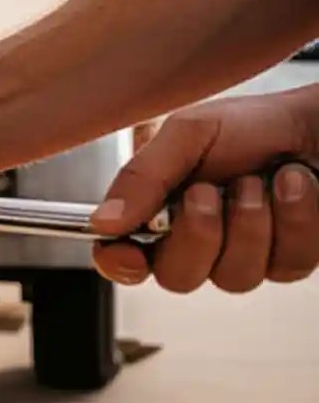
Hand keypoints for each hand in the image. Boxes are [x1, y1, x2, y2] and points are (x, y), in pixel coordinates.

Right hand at [90, 89, 318, 292]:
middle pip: (177, 277)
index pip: (120, 255)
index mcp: (158, 210)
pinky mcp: (288, 260)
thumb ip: (143, 175)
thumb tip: (104, 220)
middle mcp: (195, 239)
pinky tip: (293, 186)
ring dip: (251, 222)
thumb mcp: (189, 133)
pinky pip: (285, 265)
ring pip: (234, 277)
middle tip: (209, 190)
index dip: (120, 263)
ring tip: (261, 180)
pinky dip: (293, 220)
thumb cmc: (254, 124)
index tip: (130, 255)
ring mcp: (242, 255)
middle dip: (198, 234)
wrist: (318, 124)